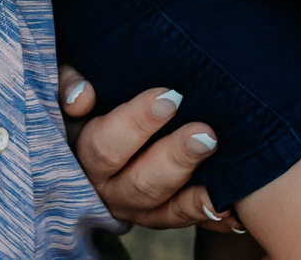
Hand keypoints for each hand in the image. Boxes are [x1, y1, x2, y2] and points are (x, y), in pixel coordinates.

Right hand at [60, 68, 230, 229]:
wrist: (104, 118)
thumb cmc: (90, 91)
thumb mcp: (69, 80)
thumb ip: (68, 81)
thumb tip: (81, 98)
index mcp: (81, 154)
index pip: (104, 146)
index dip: (136, 123)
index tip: (169, 98)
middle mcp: (106, 187)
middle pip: (140, 182)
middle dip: (175, 156)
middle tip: (205, 133)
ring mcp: (134, 206)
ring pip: (164, 207)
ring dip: (195, 189)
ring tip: (221, 164)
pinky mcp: (159, 214)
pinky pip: (184, 219)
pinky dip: (208, 212)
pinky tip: (232, 209)